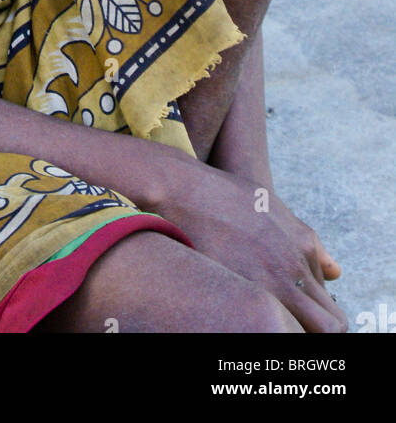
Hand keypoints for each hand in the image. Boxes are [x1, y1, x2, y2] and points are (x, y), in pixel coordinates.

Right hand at [159, 161, 347, 332]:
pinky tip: (245, 309)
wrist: (186, 190)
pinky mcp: (237, 287)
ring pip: (292, 327)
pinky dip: (260, 319)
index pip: (332, 317)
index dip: (323, 324)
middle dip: (312, 332)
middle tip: (293, 326)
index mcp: (304, 250)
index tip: (308, 323)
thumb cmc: (230, 196)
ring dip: (286, 326)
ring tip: (268, 317)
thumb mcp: (278, 211)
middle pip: (324, 329)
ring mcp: (264, 282)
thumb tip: (335, 272)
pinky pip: (261, 317)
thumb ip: (311, 245)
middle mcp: (290, 269)